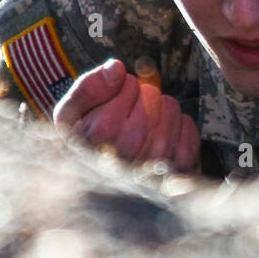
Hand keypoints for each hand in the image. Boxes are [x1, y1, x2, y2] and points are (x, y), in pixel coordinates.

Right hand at [52, 58, 200, 173]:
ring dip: (160, 111)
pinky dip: (179, 126)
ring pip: (172, 108)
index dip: (122, 87)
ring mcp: (159, 162)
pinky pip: (188, 127)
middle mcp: (131, 150)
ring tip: (143, 127)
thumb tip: (116, 68)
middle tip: (128, 115)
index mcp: (100, 133)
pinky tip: (160, 137)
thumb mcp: (70, 115)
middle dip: (142, 97)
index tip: (113, 103)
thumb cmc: (82, 145)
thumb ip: (88, 87)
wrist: (97, 189)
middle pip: (152, 95)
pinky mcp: (181, 170)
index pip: (129, 83)